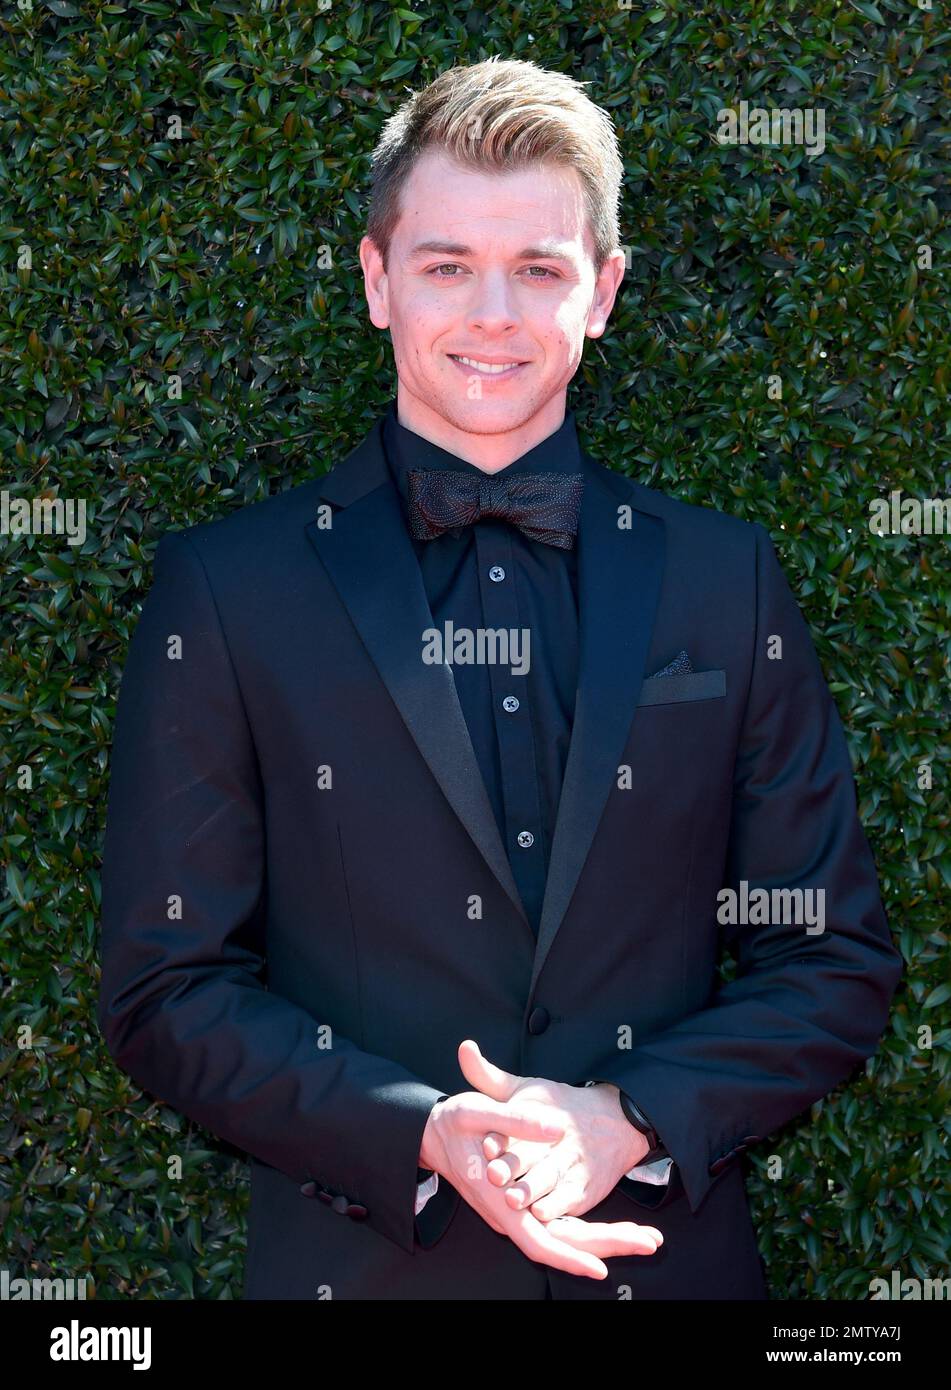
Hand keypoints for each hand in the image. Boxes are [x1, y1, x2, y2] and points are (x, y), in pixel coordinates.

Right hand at [420, 1042, 661, 1278]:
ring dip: (604, 1240)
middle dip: (607, 1246)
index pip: (539, 1240)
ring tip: (643, 1236)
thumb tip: (556, 1129)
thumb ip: (518, 1119)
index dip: (570, 1256)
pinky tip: (613, 1231)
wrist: (432, 1132)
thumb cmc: (453, 1123)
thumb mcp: (479, 1111)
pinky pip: (559, 1225)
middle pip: (561, 1245)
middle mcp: (510, 1216)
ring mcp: (517, 1214)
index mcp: (499, 1202)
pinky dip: (587, 1231)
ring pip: (565, 1237)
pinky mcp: (522, 1206)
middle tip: (648, 1242)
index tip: (602, 1267)